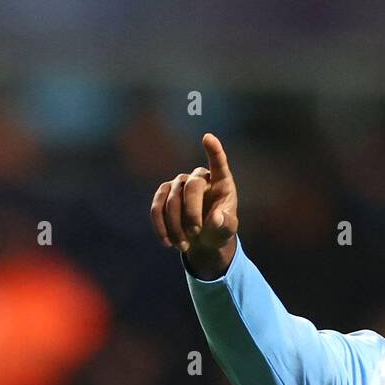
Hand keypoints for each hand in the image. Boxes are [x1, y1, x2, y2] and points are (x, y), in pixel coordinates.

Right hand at [150, 133, 238, 275]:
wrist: (204, 238)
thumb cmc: (220, 229)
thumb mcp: (228, 229)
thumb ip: (226, 224)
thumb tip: (215, 219)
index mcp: (221, 182)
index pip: (218, 163)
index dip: (214, 151)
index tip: (208, 138)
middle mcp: (199, 178)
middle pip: (191, 187)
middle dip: (191, 212)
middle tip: (196, 233)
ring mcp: (179, 184)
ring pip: (171, 200)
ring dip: (175, 226)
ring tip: (183, 246)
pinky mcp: (164, 194)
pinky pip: (157, 207)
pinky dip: (161, 226)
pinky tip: (167, 243)